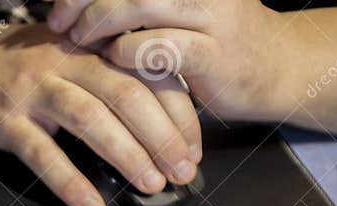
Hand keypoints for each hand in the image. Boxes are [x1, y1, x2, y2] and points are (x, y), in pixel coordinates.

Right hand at [0, 24, 200, 205]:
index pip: (147, 75)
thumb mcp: (74, 56)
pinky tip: (91, 205)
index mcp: (92, 48)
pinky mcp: (7, 121)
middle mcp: (67, 63)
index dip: (177, 113)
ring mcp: (35, 91)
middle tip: (182, 171)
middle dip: (161, 136)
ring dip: (125, 154)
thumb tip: (163, 120)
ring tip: (150, 185)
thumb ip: (113, 77)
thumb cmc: (25, 67)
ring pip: (89, 119)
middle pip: (126, 95)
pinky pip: (42, 153)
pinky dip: (69, 181)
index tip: (193, 147)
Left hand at [44, 0, 289, 121]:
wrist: (278, 68)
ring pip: (142, 2)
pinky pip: (160, 47)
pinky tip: (113, 59)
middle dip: (84, 0)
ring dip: (100, 22)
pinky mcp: (216, 54)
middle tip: (59, 22)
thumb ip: (138, 3)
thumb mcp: (177, 9)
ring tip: (79, 40)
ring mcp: (213, 15)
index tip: (59, 3)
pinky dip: (127, 52)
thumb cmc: (214, 40)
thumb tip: (78, 4)